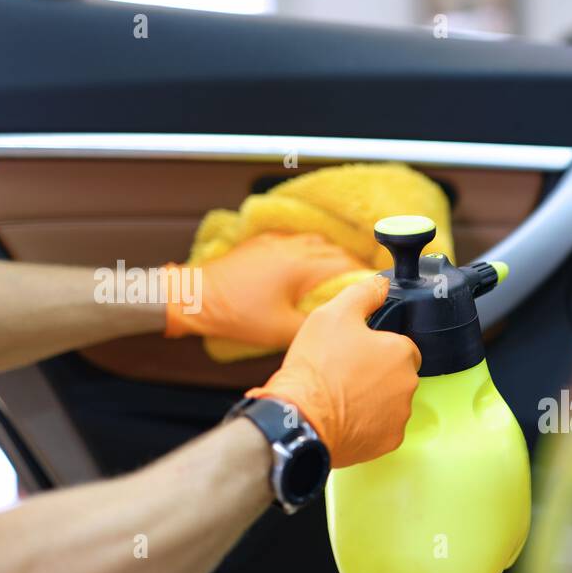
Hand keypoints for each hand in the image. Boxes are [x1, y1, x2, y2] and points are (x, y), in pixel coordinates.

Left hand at [164, 233, 365, 350]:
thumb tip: (339, 330)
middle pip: (335, 251)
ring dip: (331, 256)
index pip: (347, 265)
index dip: (365, 276)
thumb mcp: (282, 331)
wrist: (196, 298)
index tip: (376, 288)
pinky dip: (310, 251)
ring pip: (316, 242)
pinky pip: (296, 241)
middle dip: (351, 266)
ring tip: (338, 274)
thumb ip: (316, 328)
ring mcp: (276, 243)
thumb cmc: (236, 315)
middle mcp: (293, 248)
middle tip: (360, 284)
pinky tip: (307, 265)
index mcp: (303, 267)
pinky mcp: (262, 244)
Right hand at [245, 276, 420, 467]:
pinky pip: (382, 428)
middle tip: (343, 374)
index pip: (401, 346)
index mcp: (402, 352)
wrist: (299, 418)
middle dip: (375, 374)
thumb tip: (381, 283)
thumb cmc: (316, 367)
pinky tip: (343, 417)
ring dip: (372, 399)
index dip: (376, 348)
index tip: (354, 353)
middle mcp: (409, 385)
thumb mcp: (334, 314)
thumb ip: (363, 294)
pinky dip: (367, 424)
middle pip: (396, 375)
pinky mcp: (389, 441)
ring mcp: (400, 415)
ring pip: (390, 402)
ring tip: (339, 396)